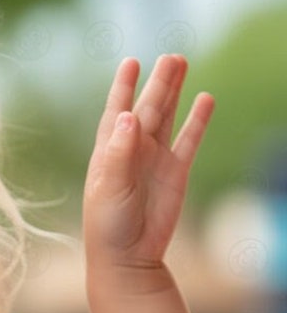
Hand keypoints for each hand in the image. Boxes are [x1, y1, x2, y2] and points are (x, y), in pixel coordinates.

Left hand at [83, 55, 213, 271]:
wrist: (127, 256)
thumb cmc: (108, 224)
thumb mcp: (109, 187)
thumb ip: (120, 152)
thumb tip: (127, 116)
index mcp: (108, 152)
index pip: (116, 111)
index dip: (123, 87)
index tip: (131, 62)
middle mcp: (132, 150)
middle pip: (147, 108)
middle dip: (158, 83)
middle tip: (171, 56)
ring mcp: (155, 160)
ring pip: (167, 117)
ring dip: (175, 92)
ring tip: (183, 63)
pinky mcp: (176, 173)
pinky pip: (189, 140)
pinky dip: (197, 121)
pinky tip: (205, 99)